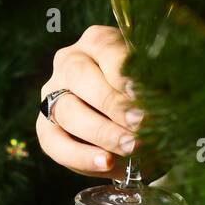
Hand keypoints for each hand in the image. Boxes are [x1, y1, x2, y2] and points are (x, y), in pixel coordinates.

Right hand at [36, 24, 162, 180]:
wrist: (134, 123)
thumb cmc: (148, 93)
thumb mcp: (156, 80)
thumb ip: (156, 83)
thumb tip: (159, 99)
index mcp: (98, 40)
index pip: (106, 50)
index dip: (124, 73)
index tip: (142, 93)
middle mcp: (69, 61)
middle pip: (80, 77)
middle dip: (113, 104)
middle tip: (141, 123)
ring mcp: (52, 94)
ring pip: (68, 111)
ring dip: (102, 132)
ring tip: (132, 147)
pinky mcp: (45, 128)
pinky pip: (56, 144)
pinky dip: (82, 157)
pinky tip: (107, 163)